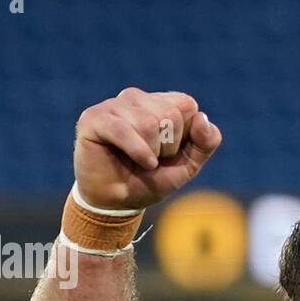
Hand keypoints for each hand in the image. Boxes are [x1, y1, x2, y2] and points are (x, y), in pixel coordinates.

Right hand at [73, 88, 221, 209]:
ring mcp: (113, 105)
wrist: (118, 202)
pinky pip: (123, 129)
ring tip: (140, 161)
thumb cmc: (151, 180)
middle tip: (152, 159)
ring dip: (151, 152)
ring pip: (148, 123)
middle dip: (167, 147)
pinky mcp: (93, 118)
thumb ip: (206, 143)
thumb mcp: (188, 165)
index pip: (186, 105)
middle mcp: (136, 98)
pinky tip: (142, 163)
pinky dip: (138, 152)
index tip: (169, 152)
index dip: (184, 136)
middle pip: (170, 114)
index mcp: (160, 102)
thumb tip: (202, 117)